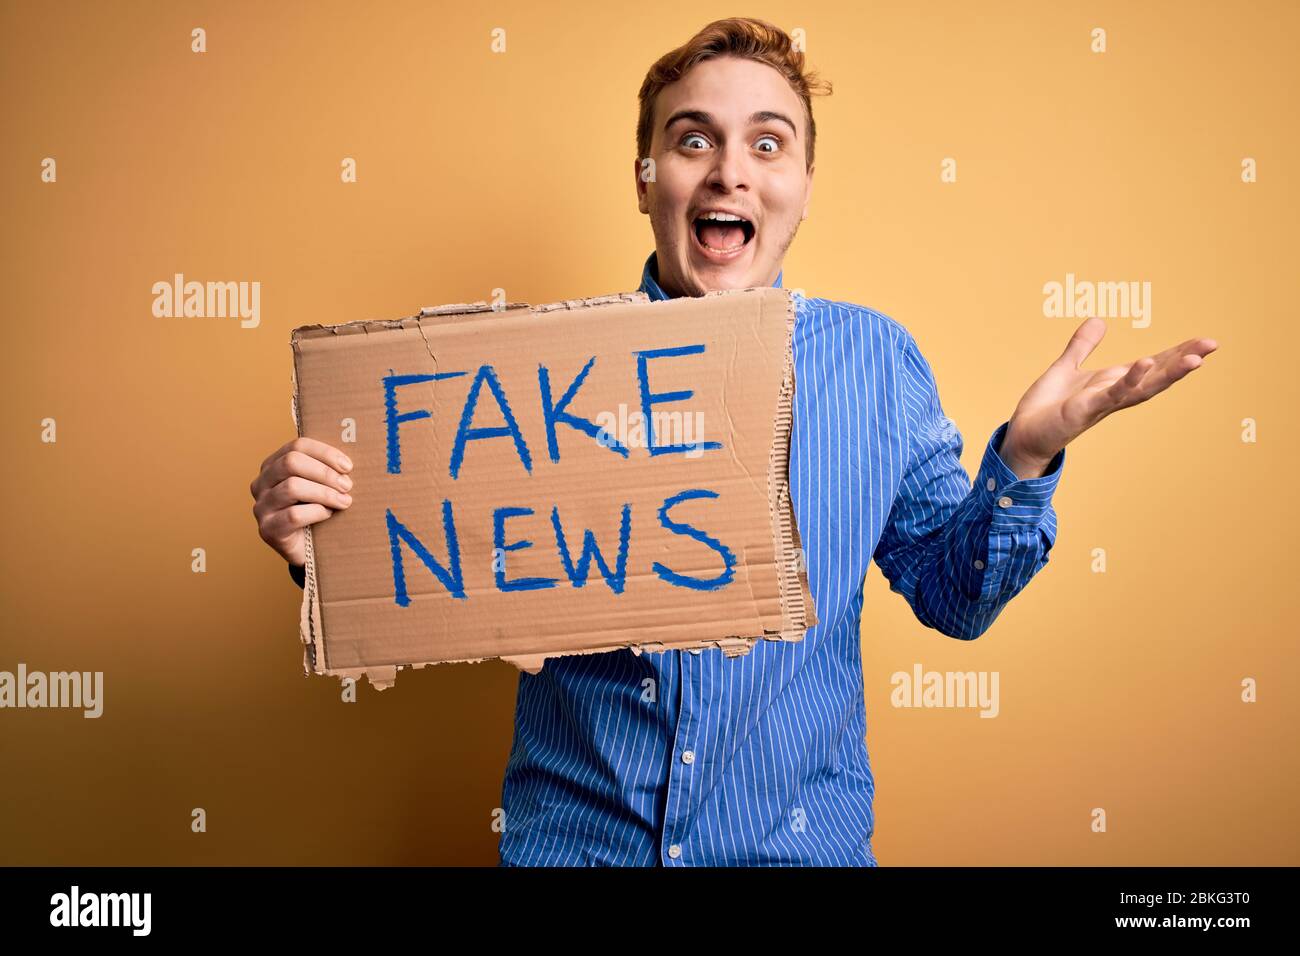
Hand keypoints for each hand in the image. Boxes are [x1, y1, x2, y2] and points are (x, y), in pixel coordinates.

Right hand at [250, 437, 354, 566]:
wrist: (308, 551)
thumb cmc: (316, 512)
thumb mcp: (319, 486)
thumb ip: (325, 470)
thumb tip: (348, 462)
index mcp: (273, 466)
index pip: (297, 446)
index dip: (325, 453)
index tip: (347, 466)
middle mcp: (261, 483)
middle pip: (291, 462)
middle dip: (324, 472)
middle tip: (347, 485)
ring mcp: (261, 507)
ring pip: (292, 487)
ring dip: (325, 493)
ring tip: (344, 501)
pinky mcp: (268, 530)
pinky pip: (294, 515)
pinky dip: (317, 512)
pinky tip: (328, 515)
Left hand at [1000, 317, 1218, 477]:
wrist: (1023, 435)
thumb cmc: (1047, 407)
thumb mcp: (1067, 368)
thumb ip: (1082, 346)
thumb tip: (1099, 320)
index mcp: (1112, 382)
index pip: (1152, 365)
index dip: (1177, 353)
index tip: (1204, 341)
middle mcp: (1113, 394)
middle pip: (1156, 376)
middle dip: (1183, 361)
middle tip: (1213, 345)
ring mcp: (1101, 404)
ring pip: (1142, 388)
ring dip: (1168, 374)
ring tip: (1195, 358)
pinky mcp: (1083, 410)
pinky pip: (1110, 394)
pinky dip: (1129, 380)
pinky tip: (1145, 363)